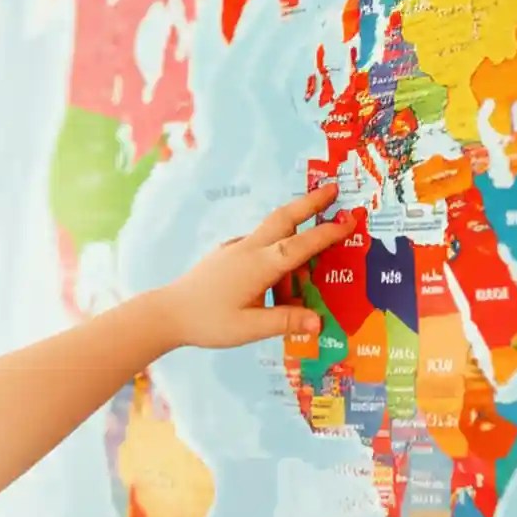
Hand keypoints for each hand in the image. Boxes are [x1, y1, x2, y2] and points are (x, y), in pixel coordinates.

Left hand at [159, 186, 355, 348]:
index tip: (349, 219)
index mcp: (259, 266)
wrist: (167, 313)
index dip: (326, 233)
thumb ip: (285, 322)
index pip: (300, 245)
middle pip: (285, 218)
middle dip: (310, 202)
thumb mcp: (249, 329)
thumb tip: (319, 323)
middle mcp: (248, 250)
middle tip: (333, 188)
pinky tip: (278, 263)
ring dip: (295, 221)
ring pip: (271, 228)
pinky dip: (276, 241)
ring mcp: (235, 249)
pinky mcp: (226, 255)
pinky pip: (258, 242)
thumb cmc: (207, 322)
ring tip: (313, 229)